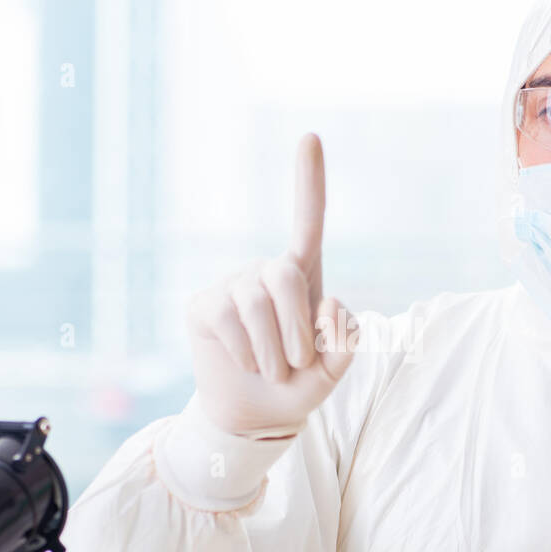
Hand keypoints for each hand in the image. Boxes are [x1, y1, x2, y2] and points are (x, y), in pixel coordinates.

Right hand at [187, 133, 356, 437]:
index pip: (307, 221)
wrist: (254, 416)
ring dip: (273, 351)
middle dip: (297, 329)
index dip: (308, 180)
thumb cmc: (298, 385)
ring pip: (257, 303)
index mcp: (303, 276)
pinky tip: (245, 362)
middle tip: (296, 364)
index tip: (309, 136)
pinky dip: (246, 352)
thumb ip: (347, 340)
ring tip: (272, 370)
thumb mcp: (334, 370)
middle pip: (284, 273)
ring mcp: (231, 287)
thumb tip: (328, 301)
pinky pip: (227, 320)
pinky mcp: (203, 306)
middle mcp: (265, 272)